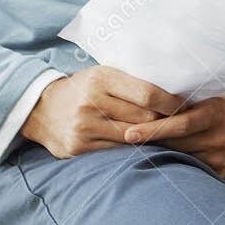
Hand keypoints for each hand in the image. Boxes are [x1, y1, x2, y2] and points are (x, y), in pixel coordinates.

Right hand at [21, 65, 185, 158]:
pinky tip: (140, 142)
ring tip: (163, 132)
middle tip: (179, 120)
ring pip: (133, 137)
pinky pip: (117, 150)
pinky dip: (131, 146)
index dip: (170, 102)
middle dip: (164, 120)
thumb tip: (174, 88)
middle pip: (143, 118)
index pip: (148, 94)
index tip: (184, 105)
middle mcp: (92, 103)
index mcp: (102, 79)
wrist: (40, 108)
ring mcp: (84, 127)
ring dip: (150, 136)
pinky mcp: (79, 147)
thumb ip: (132, 81)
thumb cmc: (83, 88)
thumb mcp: (104, 74)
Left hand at [124, 96, 224, 176]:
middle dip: (149, 144)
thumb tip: (143, 102)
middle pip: (176, 144)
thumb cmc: (222, 108)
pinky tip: (159, 165)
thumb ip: (182, 103)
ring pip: (180, 158)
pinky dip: (174, 166)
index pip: (181, 123)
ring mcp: (220, 157)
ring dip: (158, 156)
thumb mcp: (208, 98)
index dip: (154, 129)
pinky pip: (191, 171)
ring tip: (135, 153)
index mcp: (214, 112)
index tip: (128, 133)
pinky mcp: (221, 172)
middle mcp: (218, 136)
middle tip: (121, 144)